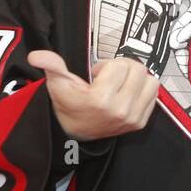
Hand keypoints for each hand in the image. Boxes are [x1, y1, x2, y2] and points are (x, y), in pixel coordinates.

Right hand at [27, 50, 158, 140]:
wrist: (76, 134)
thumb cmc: (70, 106)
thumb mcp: (58, 84)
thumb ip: (52, 66)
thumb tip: (37, 56)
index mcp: (101, 99)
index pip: (120, 65)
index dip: (106, 66)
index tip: (97, 76)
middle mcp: (120, 110)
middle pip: (138, 70)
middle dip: (123, 69)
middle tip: (109, 79)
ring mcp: (132, 118)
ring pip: (150, 80)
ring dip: (136, 79)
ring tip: (120, 85)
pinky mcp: (140, 123)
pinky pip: (154, 94)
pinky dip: (143, 91)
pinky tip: (127, 94)